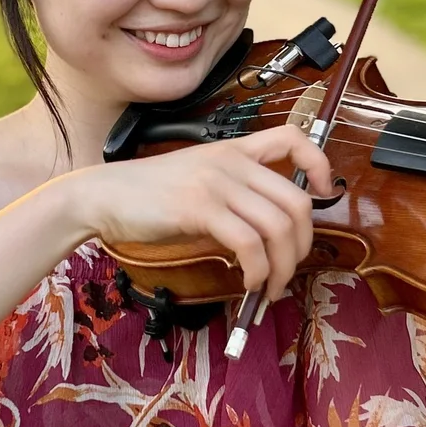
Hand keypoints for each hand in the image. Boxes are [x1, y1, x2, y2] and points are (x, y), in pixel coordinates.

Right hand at [69, 127, 336, 301]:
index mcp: (233, 150)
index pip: (293, 138)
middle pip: (296, 201)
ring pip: (277, 227)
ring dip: (282, 268)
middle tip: (290, 271)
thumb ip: (235, 197)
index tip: (321, 194)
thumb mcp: (199, 183)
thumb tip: (268, 236)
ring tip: (268, 288)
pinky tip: (248, 282)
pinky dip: (257, 271)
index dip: (319, 164)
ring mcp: (216, 183)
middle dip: (303, 246)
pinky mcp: (200, 208)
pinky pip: (249, 244)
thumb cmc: (149, 195)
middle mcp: (231, 161)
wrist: (103, 195)